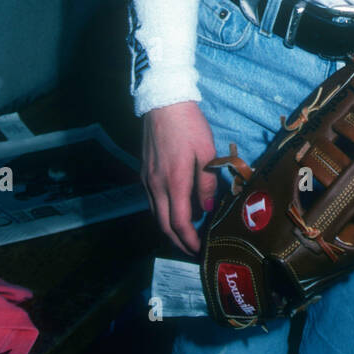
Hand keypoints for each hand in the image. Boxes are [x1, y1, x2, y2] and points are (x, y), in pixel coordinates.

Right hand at [141, 101, 218, 255]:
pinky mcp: (144, 172)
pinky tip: (175, 211)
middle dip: (178, 241)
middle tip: (192, 250)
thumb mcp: (207, 152)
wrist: (163, 103)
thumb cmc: (189, 126)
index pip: (179, 222)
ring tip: (186, 236)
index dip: (189, 240)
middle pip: (163, 224)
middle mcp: (156, 185)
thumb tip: (208, 208)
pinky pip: (152, 201)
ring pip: (155, 214)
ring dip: (169, 229)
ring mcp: (147, 179)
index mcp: (174, 182)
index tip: (199, 249)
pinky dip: (163, 213)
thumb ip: (207, 183)